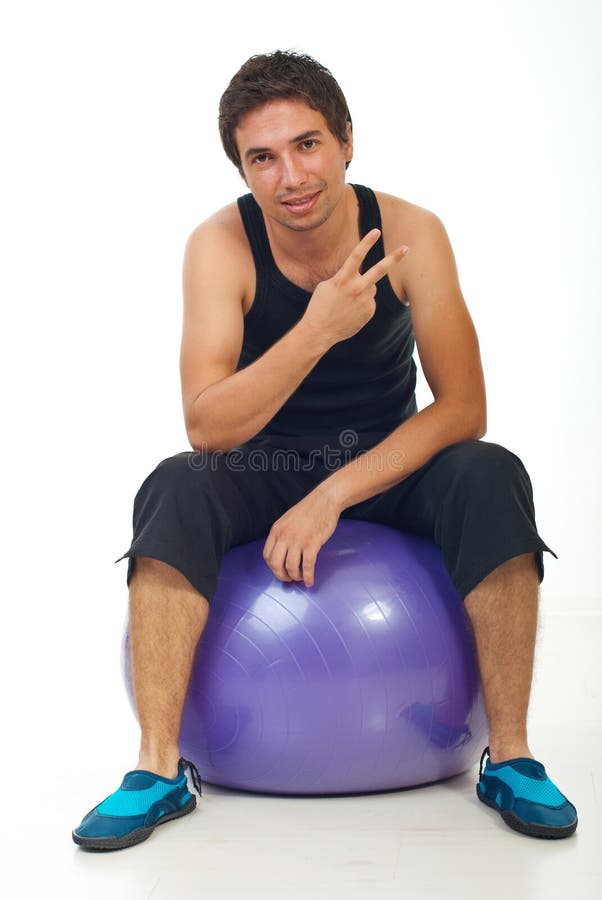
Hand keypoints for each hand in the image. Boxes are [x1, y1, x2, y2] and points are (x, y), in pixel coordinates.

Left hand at [263, 485, 341, 587]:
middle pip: (276, 564)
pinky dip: (308, 577)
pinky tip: (309, 581)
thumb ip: (282, 535)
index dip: (272, 567)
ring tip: (300, 577)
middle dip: (281, 576)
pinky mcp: (312, 543)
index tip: (279, 570)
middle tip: (289, 579)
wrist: (325, 500)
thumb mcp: (287, 520)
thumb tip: (281, 552)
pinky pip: (308, 566)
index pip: (267, 555)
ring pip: (291, 567)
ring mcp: (298, 540)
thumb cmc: (309, 510)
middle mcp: (285, 536)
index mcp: (277, 530)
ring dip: (295, 576)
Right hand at [302, 229, 408, 348]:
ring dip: (362, 290)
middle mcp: (356, 289)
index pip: (356, 256)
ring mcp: (365, 301)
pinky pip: (369, 301)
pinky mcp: (369, 312)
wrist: (319, 332)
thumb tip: (362, 279)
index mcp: (343, 279)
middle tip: (406, 248)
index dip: (367, 242)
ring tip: (347, 302)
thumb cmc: (320, 306)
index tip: (376, 231)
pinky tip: (350, 312)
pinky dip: (362, 303)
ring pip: (371, 287)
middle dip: (393, 258)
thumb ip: (345, 278)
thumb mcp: (327, 286)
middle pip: (379, 270)